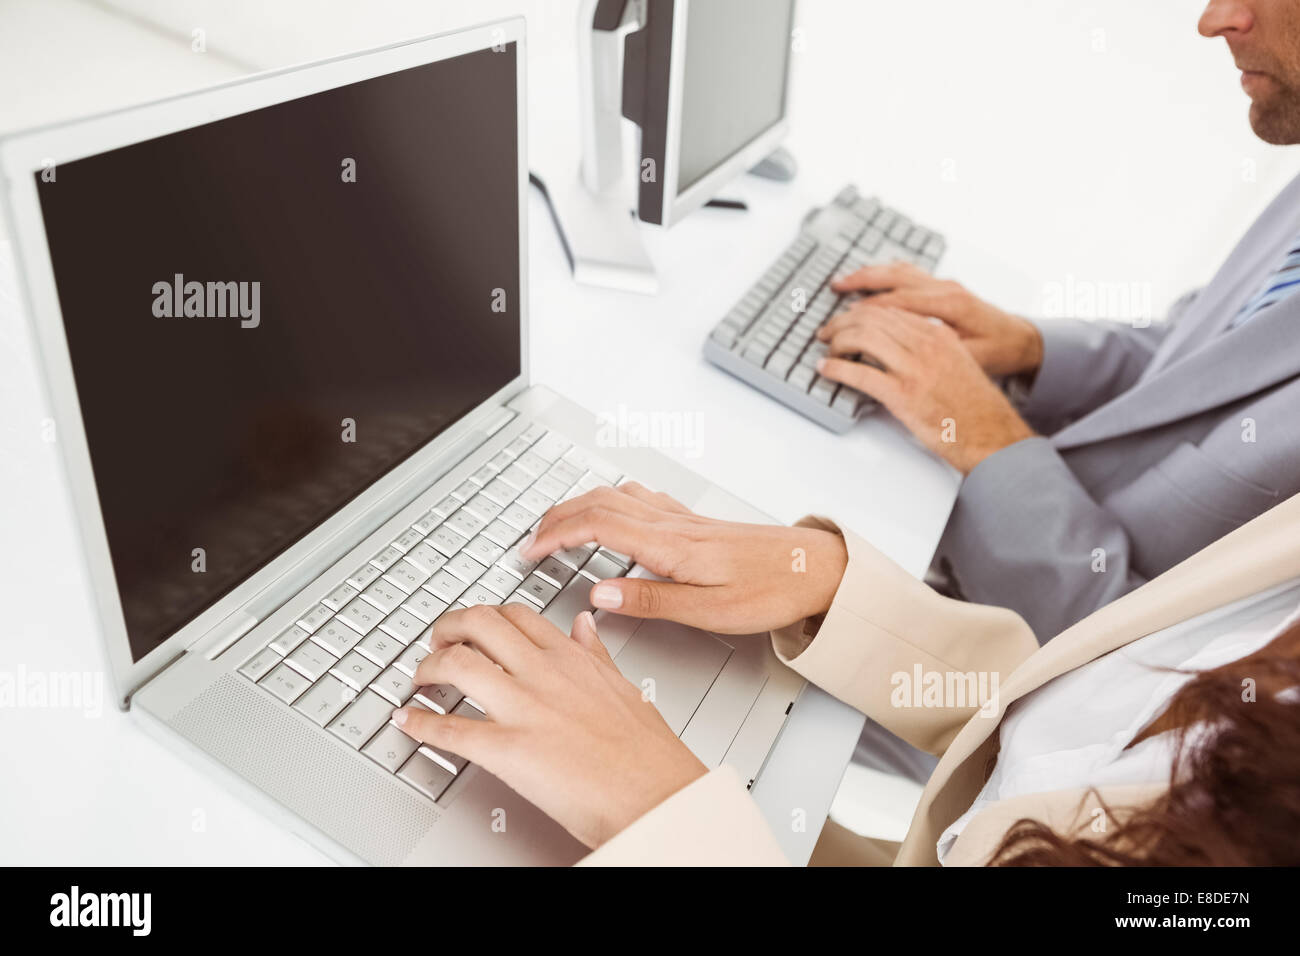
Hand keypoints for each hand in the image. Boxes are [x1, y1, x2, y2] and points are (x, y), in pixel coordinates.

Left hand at [394, 603, 706, 847]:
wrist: (658, 796)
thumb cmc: (648, 754)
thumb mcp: (624, 687)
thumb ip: (596, 654)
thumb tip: (585, 626)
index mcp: (572, 658)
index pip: (516, 616)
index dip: (484, 617)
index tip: (472, 627)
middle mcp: (544, 674)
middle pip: (479, 625)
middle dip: (446, 628)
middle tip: (436, 643)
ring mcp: (525, 709)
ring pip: (457, 664)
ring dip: (428, 668)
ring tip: (420, 678)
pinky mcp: (509, 750)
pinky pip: (452, 730)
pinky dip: (422, 724)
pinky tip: (409, 722)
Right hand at [520, 482, 847, 633]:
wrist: (819, 568)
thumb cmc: (773, 591)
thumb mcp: (709, 612)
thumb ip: (650, 601)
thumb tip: (598, 594)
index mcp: (670, 546)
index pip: (596, 527)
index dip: (556, 534)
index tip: (530, 551)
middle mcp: (674, 524)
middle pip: (600, 502)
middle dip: (558, 516)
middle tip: (532, 539)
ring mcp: (685, 519)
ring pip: (619, 495)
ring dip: (582, 505)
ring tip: (561, 525)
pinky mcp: (697, 523)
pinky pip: (641, 499)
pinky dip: (612, 503)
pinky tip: (617, 516)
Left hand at [814, 304, 1036, 473]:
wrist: (992, 435)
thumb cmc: (973, 407)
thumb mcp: (957, 363)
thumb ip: (930, 348)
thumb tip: (896, 346)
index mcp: (939, 334)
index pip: (890, 310)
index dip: (861, 312)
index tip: (846, 319)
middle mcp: (926, 345)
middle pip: (872, 318)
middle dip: (842, 322)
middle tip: (827, 332)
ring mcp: (914, 369)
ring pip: (863, 338)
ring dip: (837, 341)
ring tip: (827, 349)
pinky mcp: (903, 395)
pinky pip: (860, 374)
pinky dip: (837, 368)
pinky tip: (826, 369)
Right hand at [830, 262, 1042, 376]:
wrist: (1022, 340)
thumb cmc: (999, 352)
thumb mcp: (971, 358)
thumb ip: (938, 350)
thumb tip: (902, 351)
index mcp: (949, 305)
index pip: (897, 302)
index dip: (866, 311)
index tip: (843, 320)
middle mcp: (945, 288)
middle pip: (893, 279)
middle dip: (859, 285)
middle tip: (832, 294)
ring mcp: (944, 284)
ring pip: (898, 271)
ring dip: (868, 275)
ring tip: (841, 282)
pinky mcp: (943, 287)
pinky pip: (907, 273)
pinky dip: (885, 274)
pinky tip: (870, 278)